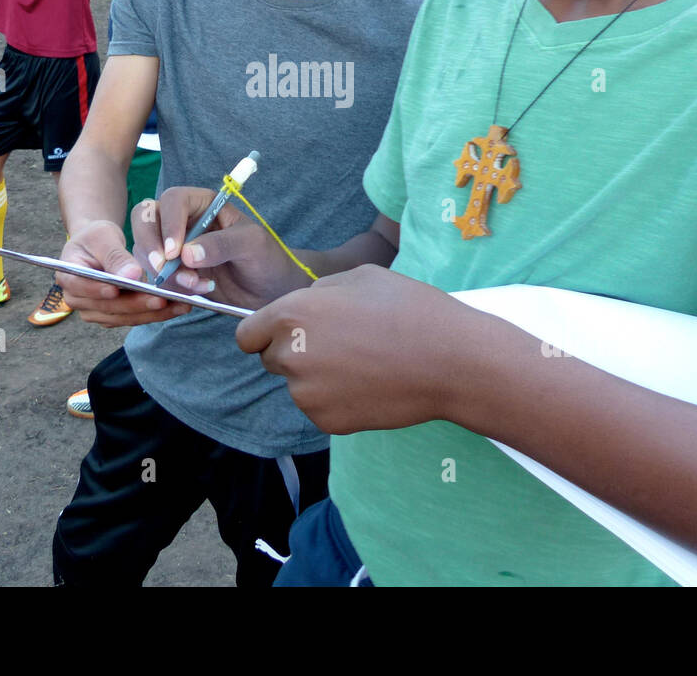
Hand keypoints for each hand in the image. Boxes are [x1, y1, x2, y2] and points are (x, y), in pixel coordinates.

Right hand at [55, 219, 192, 326]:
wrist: (98, 246)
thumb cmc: (96, 237)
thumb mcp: (103, 236)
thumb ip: (115, 256)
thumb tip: (131, 275)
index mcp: (69, 277)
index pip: (82, 287)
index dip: (98, 290)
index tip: (117, 289)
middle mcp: (78, 300)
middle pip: (108, 307)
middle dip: (137, 304)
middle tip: (162, 299)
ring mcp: (96, 311)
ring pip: (125, 317)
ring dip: (153, 313)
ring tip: (180, 305)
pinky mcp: (114, 316)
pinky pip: (136, 317)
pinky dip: (157, 314)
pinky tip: (178, 307)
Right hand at [131, 186, 314, 310]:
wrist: (271, 291)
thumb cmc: (267, 258)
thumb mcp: (252, 245)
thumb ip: (222, 244)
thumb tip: (186, 254)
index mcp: (202, 203)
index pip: (173, 200)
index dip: (169, 223)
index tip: (174, 252)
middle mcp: (183, 221)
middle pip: (146, 219)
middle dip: (150, 245)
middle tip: (162, 269)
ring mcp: (175, 247)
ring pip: (147, 251)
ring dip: (164, 271)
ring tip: (195, 286)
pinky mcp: (173, 271)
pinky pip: (156, 275)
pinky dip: (169, 286)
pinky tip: (195, 292)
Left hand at [235, 265, 475, 433]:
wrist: (450, 361)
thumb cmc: (409, 309)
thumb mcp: (360, 276)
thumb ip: (319, 291)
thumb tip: (305, 304)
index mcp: (293, 315)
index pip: (246, 334)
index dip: (264, 332)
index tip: (284, 333)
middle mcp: (291, 356)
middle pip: (270, 359)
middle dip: (293, 352)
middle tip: (338, 344)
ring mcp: (307, 394)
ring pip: (297, 385)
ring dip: (317, 376)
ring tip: (363, 362)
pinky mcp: (327, 421)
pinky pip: (319, 407)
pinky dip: (336, 399)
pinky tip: (370, 384)